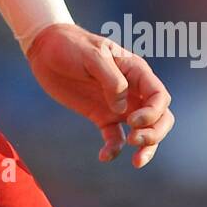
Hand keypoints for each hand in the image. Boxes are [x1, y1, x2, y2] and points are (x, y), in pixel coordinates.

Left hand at [24, 23, 174, 167]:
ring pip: (144, 131)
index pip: (159, 96)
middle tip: (135, 139)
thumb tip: (123, 109)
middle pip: (160, 117)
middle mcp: (132, 90)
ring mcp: (118, 105)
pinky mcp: (101, 116)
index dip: (153, 113)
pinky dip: (114, 149)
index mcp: (135, 72)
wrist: (46, 50)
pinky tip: (104, 156)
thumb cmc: (72, 46)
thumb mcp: (92, 56)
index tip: (132, 121)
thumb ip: (111, 79)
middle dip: (155, 133)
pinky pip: (116, 137)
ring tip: (136, 161)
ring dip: (146, 147)